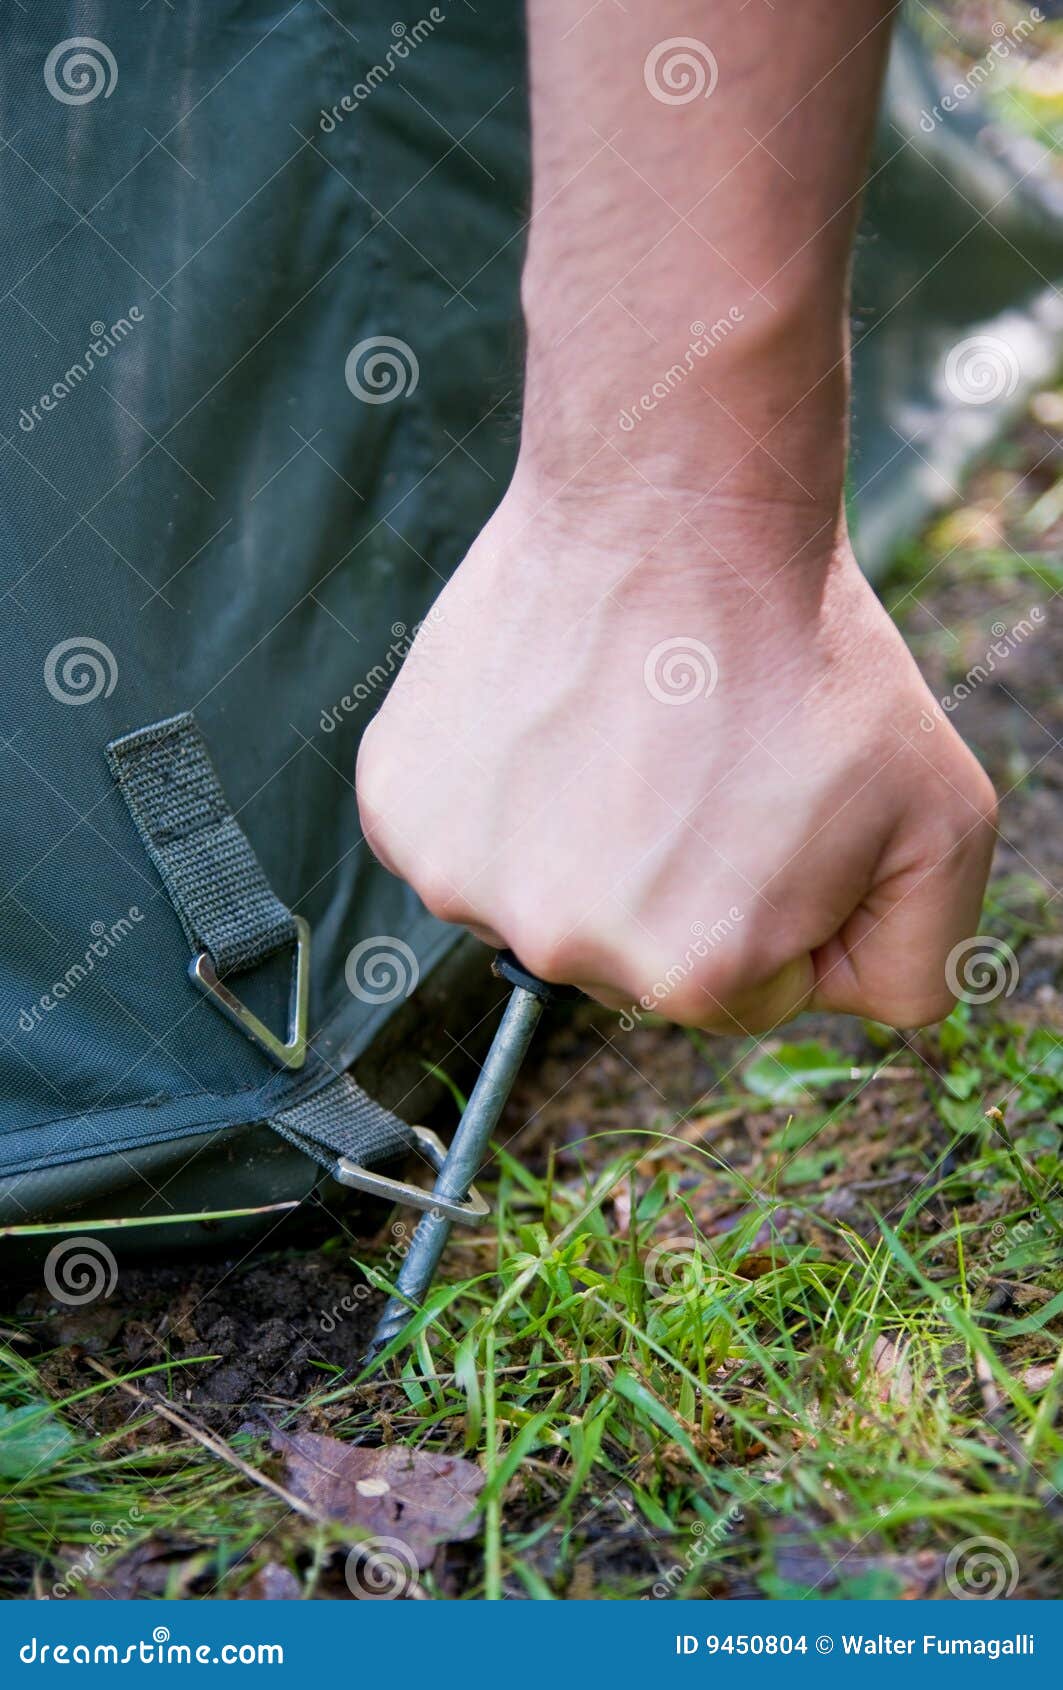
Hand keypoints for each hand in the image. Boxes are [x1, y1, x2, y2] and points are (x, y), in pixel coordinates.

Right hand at [356, 481, 996, 1032]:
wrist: (673, 506)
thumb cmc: (811, 658)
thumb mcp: (942, 824)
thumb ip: (916, 966)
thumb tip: (839, 1010)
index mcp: (691, 974)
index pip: (747, 995)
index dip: (781, 901)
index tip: (771, 806)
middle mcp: (560, 947)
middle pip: (636, 958)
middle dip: (681, 878)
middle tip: (697, 761)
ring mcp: (464, 878)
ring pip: (545, 899)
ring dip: (582, 838)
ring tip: (621, 731)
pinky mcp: (399, 806)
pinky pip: (465, 841)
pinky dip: (501, 795)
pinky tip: (547, 720)